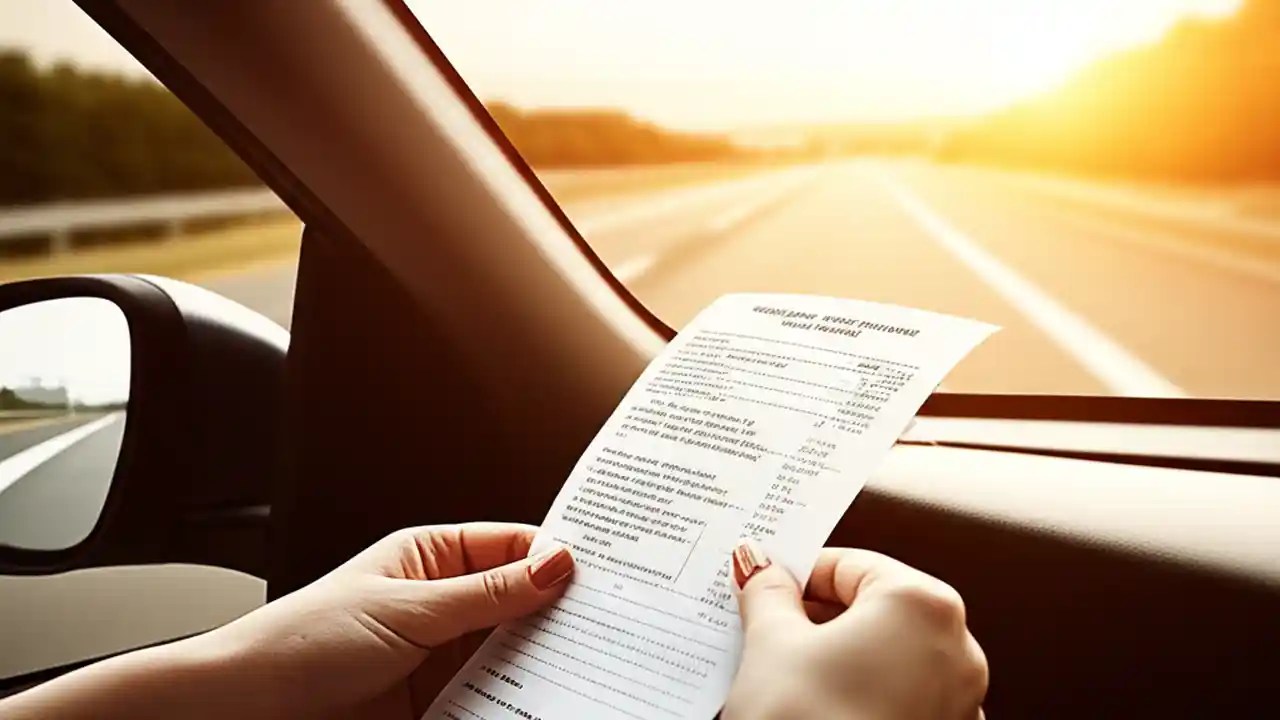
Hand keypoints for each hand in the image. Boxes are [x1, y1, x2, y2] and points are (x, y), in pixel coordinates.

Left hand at [205, 522, 573, 718]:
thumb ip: (487, 594)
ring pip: (510, 651)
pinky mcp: (437, 699)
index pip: (509, 545)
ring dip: (537, 658)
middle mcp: (440, 601)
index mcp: (430, 557)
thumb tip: (554, 565)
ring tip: (576, 663)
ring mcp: (440, 653)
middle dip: (553, 610)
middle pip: (517, 600)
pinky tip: (537, 697)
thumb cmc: (305, 640)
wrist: (252, 708)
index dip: (552, 555)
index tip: (597, 572)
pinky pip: (492, 693)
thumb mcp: (408, 609)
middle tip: (599, 621)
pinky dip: (516, 696)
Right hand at [723, 542, 986, 719]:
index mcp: (922, 605)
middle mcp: (956, 649)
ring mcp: (957, 700)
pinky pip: (896, 695)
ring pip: (886, 655)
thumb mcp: (771, 645)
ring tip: (784, 672)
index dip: (797, 573)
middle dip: (815, 617)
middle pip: (873, 608)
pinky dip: (859, 691)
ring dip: (837, 655)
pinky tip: (816, 703)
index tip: (763, 585)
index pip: (849, 565)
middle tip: (764, 628)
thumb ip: (768, 593)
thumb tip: (761, 567)